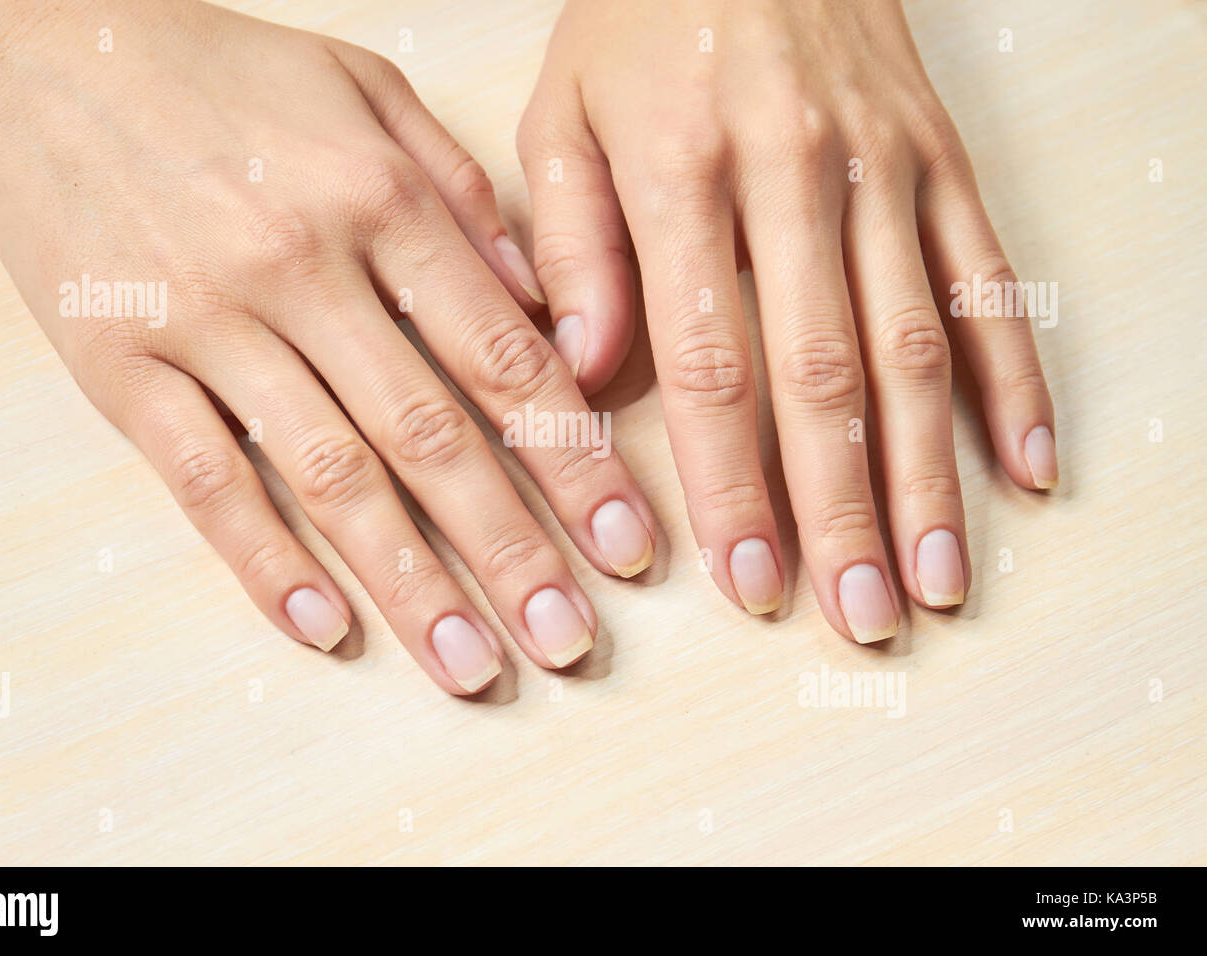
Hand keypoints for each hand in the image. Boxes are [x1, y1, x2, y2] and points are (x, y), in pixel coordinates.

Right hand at [0, 0, 657, 692]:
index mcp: (379, 202)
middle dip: (512, 551)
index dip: (575, 461)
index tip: (626, 540)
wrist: (40, 45)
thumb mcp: (366, 90)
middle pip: (431, 438)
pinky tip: (324, 627)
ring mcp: (206, 320)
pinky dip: (263, 561)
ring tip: (471, 666)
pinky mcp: (118, 362)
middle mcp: (303, 268)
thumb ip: (459, 194)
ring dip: (409, 584)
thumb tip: (538, 303)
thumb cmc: (220, 70)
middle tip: (569, 640)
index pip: (502, 358)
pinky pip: (202, 479)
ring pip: (329, 477)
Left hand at [517, 0, 1056, 640]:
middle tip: (858, 618)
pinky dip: (1013, 377)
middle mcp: (795, 175)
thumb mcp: (565, 110)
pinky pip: (989, 278)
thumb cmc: (641, 13)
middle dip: (844, 510)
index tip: (748, 582)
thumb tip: (583, 374)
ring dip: (932, 474)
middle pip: (828, 374)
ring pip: (917, 343)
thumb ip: (570, 244)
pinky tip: (1026, 468)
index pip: (714, 361)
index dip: (734, 483)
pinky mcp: (942, 157)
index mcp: (684, 170)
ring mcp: (885, 168)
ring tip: (939, 578)